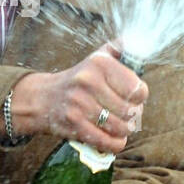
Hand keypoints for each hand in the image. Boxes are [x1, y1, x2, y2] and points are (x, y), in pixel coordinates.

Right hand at [4, 43, 147, 154]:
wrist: (42, 98)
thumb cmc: (76, 79)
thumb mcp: (94, 59)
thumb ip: (115, 49)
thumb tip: (132, 39)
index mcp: (99, 64)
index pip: (138, 88)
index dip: (141, 98)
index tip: (135, 100)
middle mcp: (89, 82)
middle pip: (130, 110)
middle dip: (134, 117)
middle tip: (130, 117)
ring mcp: (80, 104)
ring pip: (120, 127)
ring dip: (125, 131)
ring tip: (122, 127)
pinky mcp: (74, 124)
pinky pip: (106, 141)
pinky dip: (115, 144)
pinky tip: (115, 140)